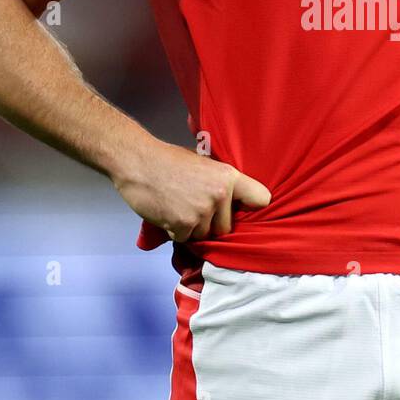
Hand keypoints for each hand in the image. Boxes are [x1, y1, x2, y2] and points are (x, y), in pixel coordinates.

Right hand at [112, 137, 270, 241]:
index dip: (251, 207)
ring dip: (191, 228)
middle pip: (226, 227)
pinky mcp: (183, 225)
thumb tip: (234, 202)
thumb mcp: (204, 164)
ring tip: (178, 207)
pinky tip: (167, 212)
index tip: (241, 209)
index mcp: (229, 176)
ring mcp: (201, 211)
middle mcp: (220, 195)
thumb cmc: (169, 160)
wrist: (137, 161)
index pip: (262, 199)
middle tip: (193, 207)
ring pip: (204, 235)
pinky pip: (184, 239)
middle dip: (211, 223)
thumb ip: (220, 182)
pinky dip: (175, 231)